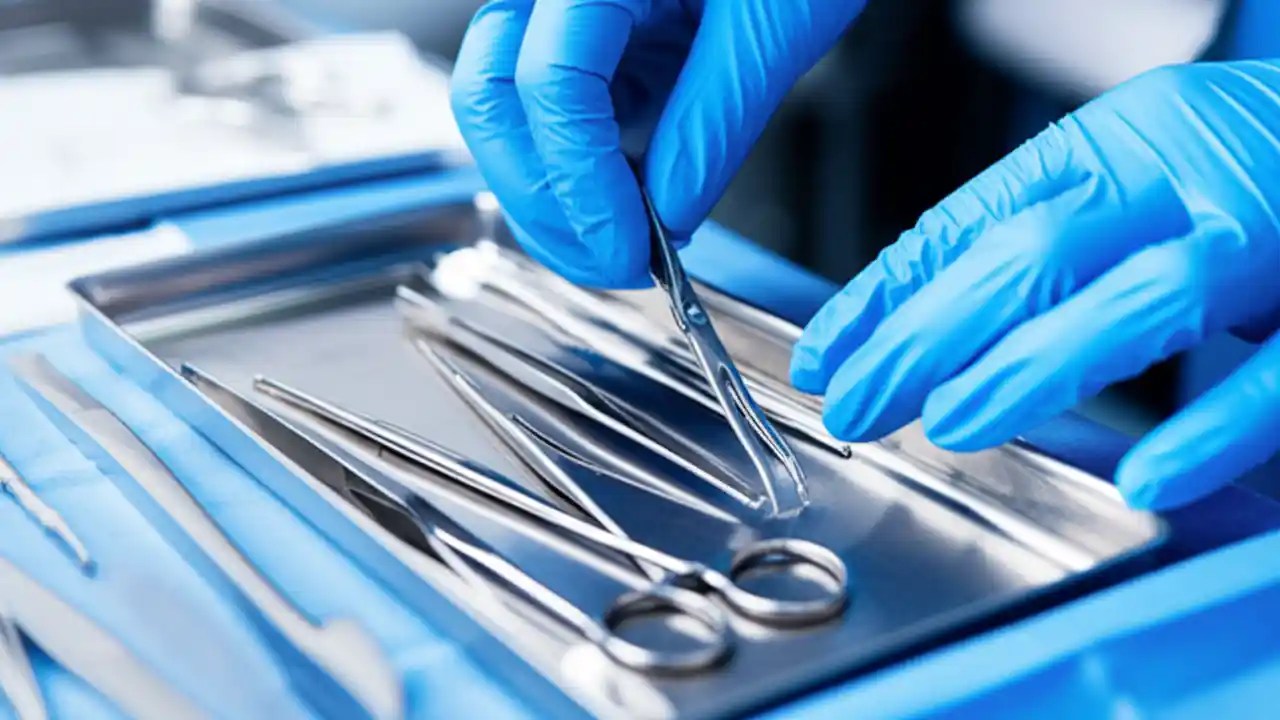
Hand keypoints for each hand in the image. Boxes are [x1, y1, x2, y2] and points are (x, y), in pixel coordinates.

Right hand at [451, 0, 865, 287]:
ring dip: (550, 192)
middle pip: (488, 100)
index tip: (630, 251)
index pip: (549, 85)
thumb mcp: (776, 24)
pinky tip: (622, 202)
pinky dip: (575, 168)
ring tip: (619, 240)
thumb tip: (668, 217)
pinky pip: (547, 110)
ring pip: (502, 113)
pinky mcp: (581, 34)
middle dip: (543, 201)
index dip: (582, 184)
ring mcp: (557, 7)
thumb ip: (713, 123)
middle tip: (612, 262)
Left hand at [790, 60, 1279, 510]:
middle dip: (930, 333)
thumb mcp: (1125, 173)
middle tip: (859, 399)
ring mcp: (1269, 241)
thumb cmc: (1247, 164)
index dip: (893, 290)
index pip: (980, 218)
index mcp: (1123, 144)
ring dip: (1033, 369)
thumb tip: (892, 301)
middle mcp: (1191, 179)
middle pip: (1037, 253)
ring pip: (1144, 303)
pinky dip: (1212, 426)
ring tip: (948, 422)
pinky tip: (1146, 474)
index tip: (830, 353)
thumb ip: (1021, 232)